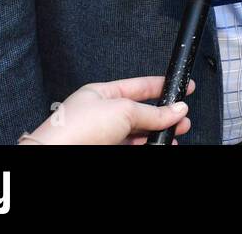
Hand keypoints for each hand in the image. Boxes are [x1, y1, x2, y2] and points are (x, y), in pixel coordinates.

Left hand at [23, 77, 194, 144]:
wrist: (56, 157)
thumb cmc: (76, 129)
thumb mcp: (123, 110)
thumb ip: (153, 111)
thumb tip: (177, 109)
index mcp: (101, 93)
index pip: (139, 86)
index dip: (162, 85)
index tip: (184, 87)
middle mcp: (103, 114)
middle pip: (142, 112)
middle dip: (165, 114)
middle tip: (183, 118)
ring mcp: (104, 135)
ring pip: (139, 133)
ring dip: (159, 133)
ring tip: (176, 135)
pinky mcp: (107, 150)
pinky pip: (133, 146)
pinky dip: (149, 146)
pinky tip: (161, 145)